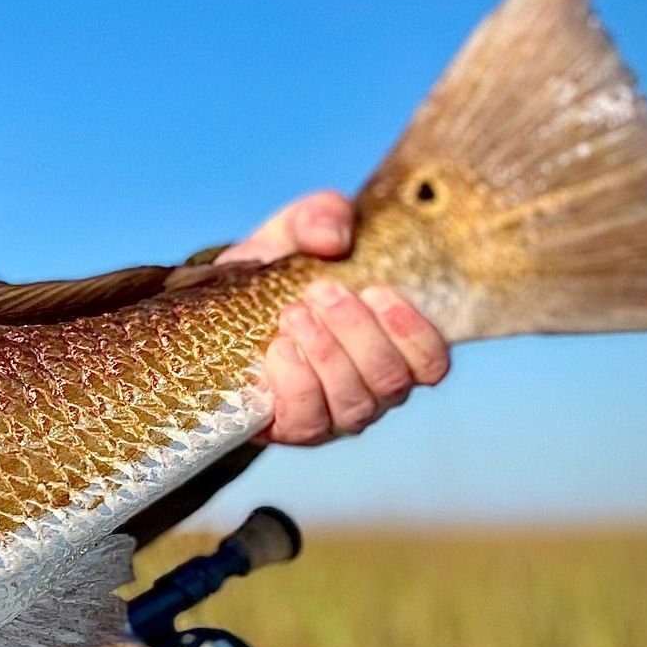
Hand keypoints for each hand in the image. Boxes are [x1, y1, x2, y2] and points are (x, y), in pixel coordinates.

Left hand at [219, 190, 449, 445]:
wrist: (214, 310)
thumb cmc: (275, 272)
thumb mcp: (293, 232)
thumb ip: (319, 217)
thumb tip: (334, 237)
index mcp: (391, 345)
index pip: (432, 362)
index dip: (415, 333)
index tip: (379, 292)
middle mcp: (372, 388)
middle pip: (391, 379)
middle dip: (358, 331)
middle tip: (321, 290)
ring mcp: (334, 414)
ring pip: (355, 402)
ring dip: (326, 353)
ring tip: (293, 314)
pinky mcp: (293, 429)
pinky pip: (308, 420)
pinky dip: (296, 381)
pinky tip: (278, 348)